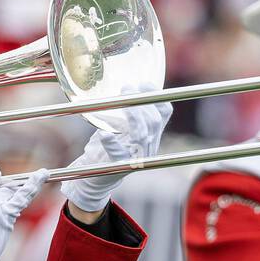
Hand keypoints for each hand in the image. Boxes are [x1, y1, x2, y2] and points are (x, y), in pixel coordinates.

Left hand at [61, 82, 170, 213]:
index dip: (158, 97)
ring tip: (122, 102)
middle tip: (127, 88)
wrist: (95, 177)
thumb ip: (124, 111)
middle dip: (143, 103)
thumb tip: (122, 86)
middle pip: (154, 123)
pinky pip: (119, 155)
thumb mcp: (119, 127)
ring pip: (142, 136)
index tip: (144, 83)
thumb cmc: (106, 148)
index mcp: (151, 135)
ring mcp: (136, 158)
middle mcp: (148, 147)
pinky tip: (104, 134)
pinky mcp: (120, 168)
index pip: (164, 114)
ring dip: (133, 116)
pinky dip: (112, 143)